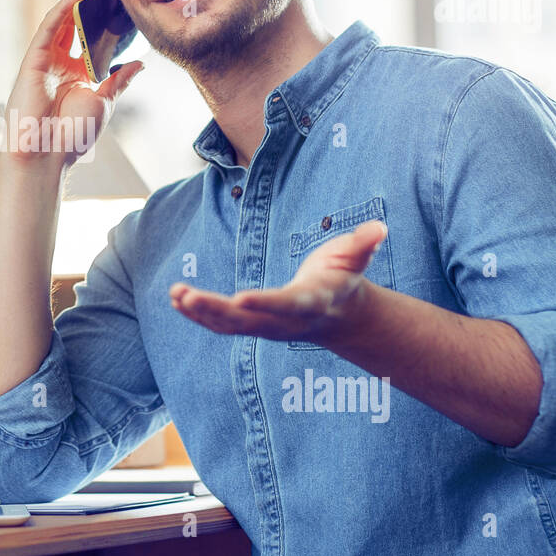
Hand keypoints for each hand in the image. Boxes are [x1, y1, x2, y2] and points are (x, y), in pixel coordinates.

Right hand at [2, 0, 144, 169]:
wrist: (47, 156)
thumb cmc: (72, 137)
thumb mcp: (104, 102)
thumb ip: (119, 80)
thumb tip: (140, 64)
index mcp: (75, 76)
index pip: (89, 40)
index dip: (103, 21)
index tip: (120, 3)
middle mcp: (59, 65)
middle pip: (74, 26)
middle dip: (90, 3)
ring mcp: (44, 61)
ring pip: (61, 21)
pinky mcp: (33, 59)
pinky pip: (48, 27)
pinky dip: (63, 8)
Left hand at [169, 221, 387, 341]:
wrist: (339, 314)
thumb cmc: (343, 278)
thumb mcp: (356, 258)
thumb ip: (364, 244)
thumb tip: (380, 228)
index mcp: (310, 302)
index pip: (285, 305)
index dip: (264, 304)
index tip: (240, 299)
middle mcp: (285, 321)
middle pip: (248, 321)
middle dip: (216, 311)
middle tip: (188, 296)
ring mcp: (266, 327)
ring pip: (229, 326)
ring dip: (200, 313)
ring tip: (176, 295)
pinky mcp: (252, 325)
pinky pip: (221, 325)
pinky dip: (198, 314)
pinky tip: (176, 300)